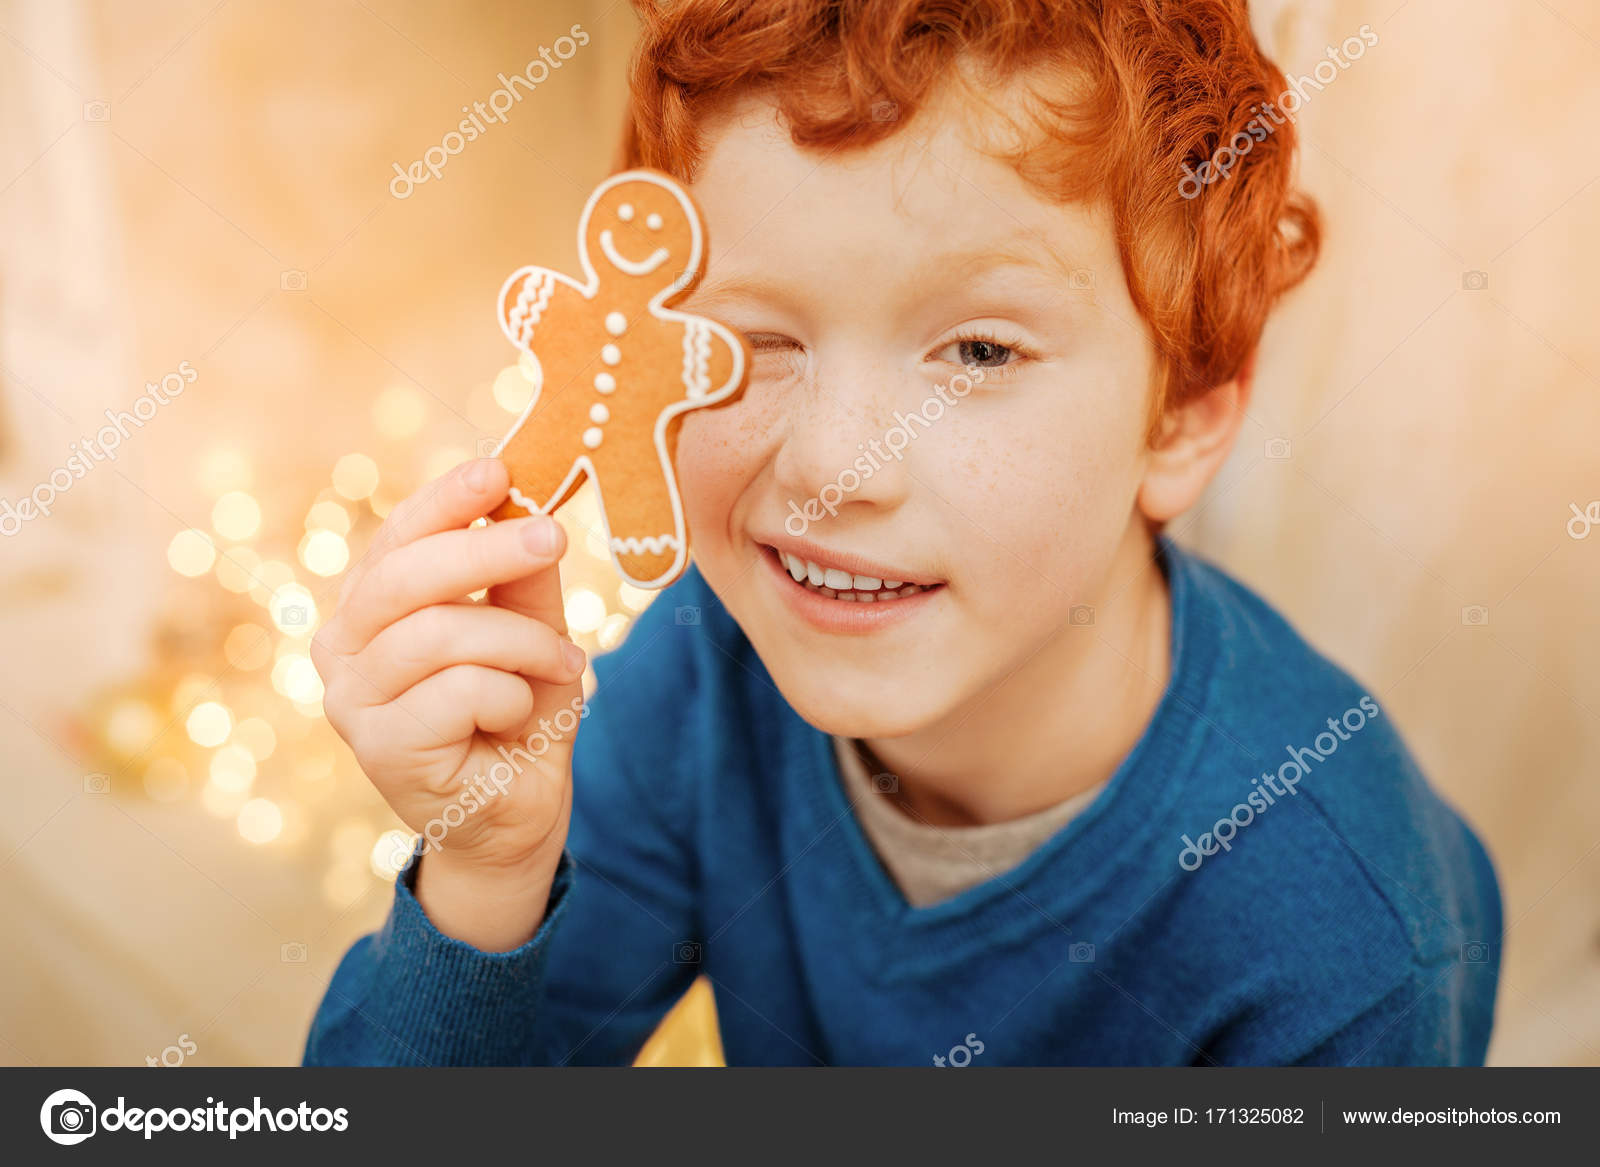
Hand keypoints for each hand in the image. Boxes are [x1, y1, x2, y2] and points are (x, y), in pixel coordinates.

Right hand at [312, 459, 583, 946]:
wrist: (517, 816)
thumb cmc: (517, 715)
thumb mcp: (531, 630)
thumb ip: (521, 578)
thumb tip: (524, 504)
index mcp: (369, 610)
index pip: (395, 539)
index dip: (444, 501)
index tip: (499, 469)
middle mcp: (342, 649)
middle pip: (404, 576)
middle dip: (486, 549)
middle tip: (552, 537)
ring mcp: (351, 702)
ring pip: (439, 632)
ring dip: (521, 643)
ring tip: (562, 664)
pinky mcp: (378, 748)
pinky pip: (460, 689)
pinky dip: (512, 694)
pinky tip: (519, 718)